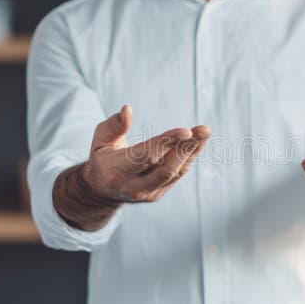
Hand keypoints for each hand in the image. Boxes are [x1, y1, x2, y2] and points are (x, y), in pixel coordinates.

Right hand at [53, 105, 210, 230]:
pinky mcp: (158, 194)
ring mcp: (148, 193)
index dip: (166, 143)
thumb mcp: (100, 139)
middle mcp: (134, 186)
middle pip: (166, 169)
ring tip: (204, 131)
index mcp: (116, 171)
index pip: (146, 156)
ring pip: (176, 172)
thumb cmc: (102, 158)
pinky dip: (189, 157)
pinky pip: (177, 174)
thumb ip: (114, 125)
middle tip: (203, 130)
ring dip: (193, 151)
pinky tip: (198, 141)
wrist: (101, 191)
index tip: (186, 130)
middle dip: (186, 148)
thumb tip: (127, 109)